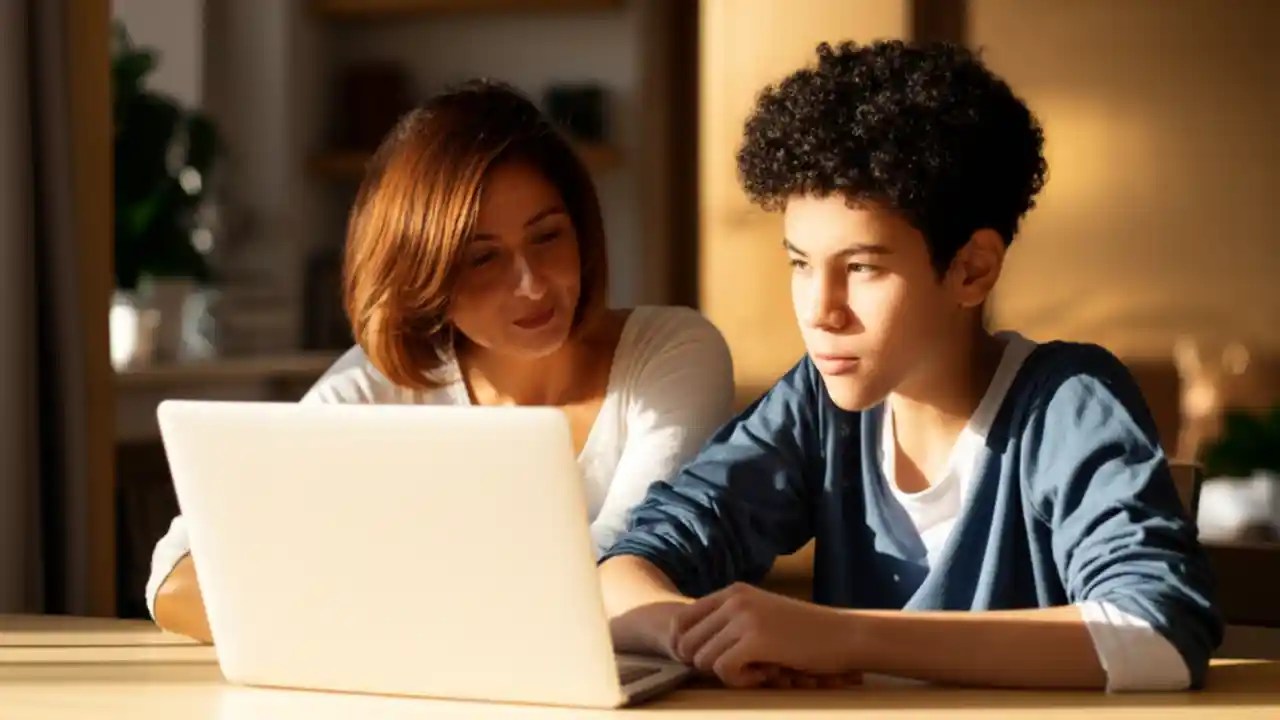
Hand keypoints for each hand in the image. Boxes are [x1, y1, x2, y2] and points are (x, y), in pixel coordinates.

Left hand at [670, 582, 857, 687]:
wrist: (844, 635)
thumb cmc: (803, 633)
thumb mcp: (760, 615)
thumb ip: (727, 623)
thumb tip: (683, 648)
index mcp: (732, 591)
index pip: (681, 620)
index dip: (687, 648)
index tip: (712, 661)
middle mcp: (733, 599)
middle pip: (687, 643)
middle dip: (707, 663)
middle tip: (740, 667)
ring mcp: (743, 617)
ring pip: (702, 660)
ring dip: (727, 674)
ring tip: (758, 668)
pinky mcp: (755, 639)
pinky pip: (723, 671)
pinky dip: (741, 681)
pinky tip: (766, 673)